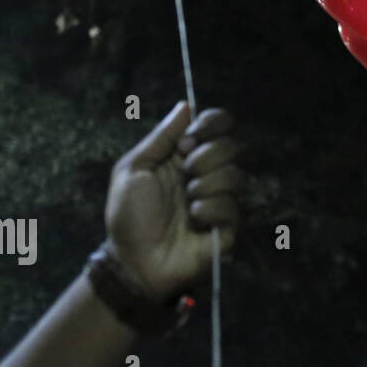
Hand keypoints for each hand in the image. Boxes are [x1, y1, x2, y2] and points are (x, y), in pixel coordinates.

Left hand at [105, 102, 243, 300]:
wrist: (132, 261)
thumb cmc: (128, 216)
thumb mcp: (133, 169)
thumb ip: (161, 137)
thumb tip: (187, 105)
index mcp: (187, 155)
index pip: (219, 124)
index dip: (212, 124)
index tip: (189, 139)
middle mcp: (209, 174)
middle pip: (233, 146)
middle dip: (206, 158)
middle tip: (184, 175)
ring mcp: (221, 200)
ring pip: (237, 175)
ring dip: (207, 185)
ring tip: (187, 202)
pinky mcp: (229, 226)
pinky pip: (233, 207)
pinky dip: (209, 210)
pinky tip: (193, 220)